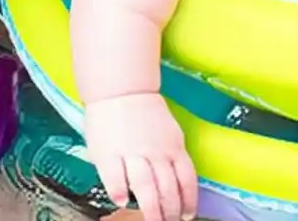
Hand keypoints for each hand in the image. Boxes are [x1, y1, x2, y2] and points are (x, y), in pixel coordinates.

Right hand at [84, 94, 197, 220]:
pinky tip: (122, 201)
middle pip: (167, 188)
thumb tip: (178, 183)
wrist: (121, 90)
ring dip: (151, 209)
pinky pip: (115, 176)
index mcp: (174, 147)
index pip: (187, 179)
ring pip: (146, 187)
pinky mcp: (109, 153)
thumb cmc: (146, 112)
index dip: (188, 200)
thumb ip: (172, 157)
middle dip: (170, 211)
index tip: (187, 215)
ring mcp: (133, 153)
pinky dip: (120, 190)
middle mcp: (156, 152)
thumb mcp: (169, 133)